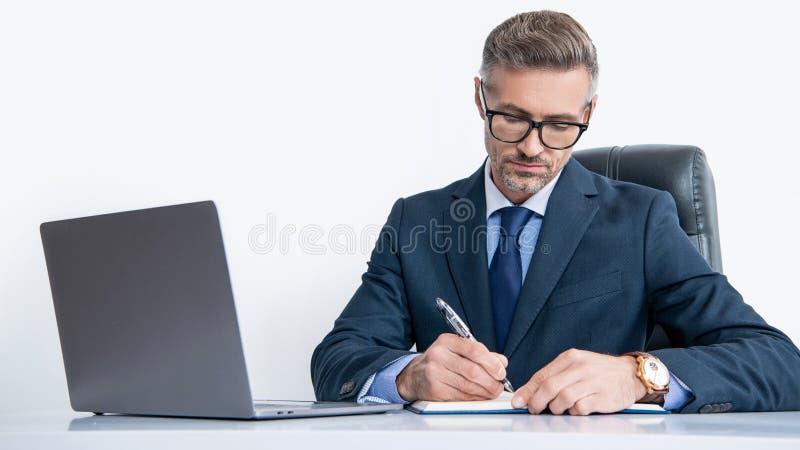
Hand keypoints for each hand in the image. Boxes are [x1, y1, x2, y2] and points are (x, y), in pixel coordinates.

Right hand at [396, 333, 507, 401]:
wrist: (415, 375)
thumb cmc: (441, 361)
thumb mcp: (458, 350)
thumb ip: (481, 354)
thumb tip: (502, 362)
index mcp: (446, 341)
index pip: (474, 350)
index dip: (491, 362)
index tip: (501, 371)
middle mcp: (438, 356)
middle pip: (472, 371)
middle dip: (491, 380)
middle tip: (499, 384)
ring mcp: (435, 374)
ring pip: (468, 386)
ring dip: (485, 391)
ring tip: (492, 391)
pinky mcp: (435, 391)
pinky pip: (461, 397)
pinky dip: (475, 398)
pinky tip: (480, 396)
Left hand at [511, 348, 646, 415]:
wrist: (630, 374)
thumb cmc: (599, 371)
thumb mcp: (576, 365)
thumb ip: (555, 376)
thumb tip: (531, 392)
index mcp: (570, 358)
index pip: (542, 375)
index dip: (527, 390)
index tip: (518, 401)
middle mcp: (580, 368)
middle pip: (549, 387)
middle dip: (536, 402)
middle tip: (534, 410)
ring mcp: (592, 382)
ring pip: (563, 398)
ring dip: (556, 408)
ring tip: (558, 409)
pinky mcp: (602, 397)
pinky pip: (580, 408)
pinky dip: (574, 412)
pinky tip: (576, 409)